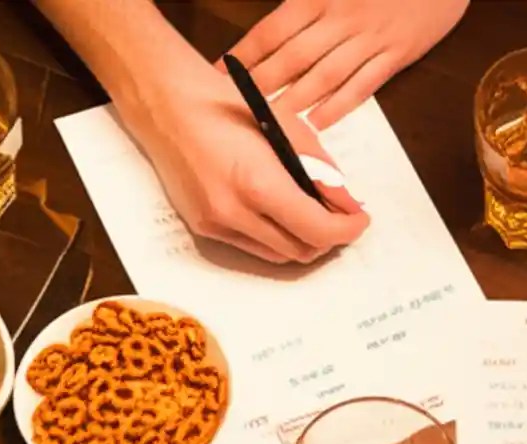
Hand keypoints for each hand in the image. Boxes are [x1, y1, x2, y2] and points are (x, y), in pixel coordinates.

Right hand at [120, 62, 368, 263]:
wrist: (166, 105)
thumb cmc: (230, 106)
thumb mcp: (289, 128)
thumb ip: (323, 171)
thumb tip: (349, 204)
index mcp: (258, 183)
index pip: (319, 230)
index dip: (348, 230)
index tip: (360, 220)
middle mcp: (234, 212)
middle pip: (302, 250)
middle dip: (329, 237)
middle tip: (340, 216)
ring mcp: (215, 225)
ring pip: (278, 256)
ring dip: (302, 240)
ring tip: (312, 213)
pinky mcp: (202, 229)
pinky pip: (252, 247)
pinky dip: (274, 237)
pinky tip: (279, 212)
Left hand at [224, 0, 468, 129]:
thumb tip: (280, 18)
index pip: (273, 29)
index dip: (246, 53)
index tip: (224, 71)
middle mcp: (342, 18)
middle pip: (293, 58)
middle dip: (263, 84)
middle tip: (238, 106)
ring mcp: (370, 39)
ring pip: (324, 76)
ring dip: (296, 101)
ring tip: (273, 121)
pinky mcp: (397, 54)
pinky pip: (363, 85)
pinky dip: (340, 106)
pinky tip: (319, 122)